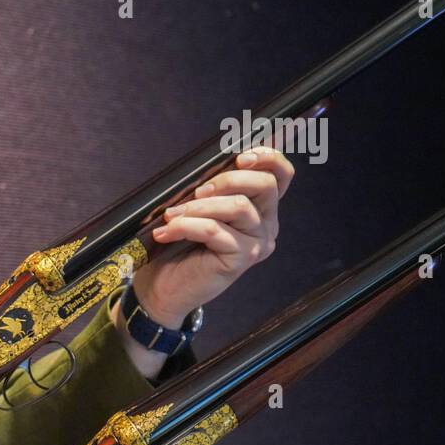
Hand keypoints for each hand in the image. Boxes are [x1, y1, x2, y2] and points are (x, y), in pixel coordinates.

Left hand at [134, 146, 294, 325]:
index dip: (268, 158)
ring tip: (170, 216)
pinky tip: (166, 233)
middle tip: (196, 191)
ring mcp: (257, 243)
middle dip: (228, 179)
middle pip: (265, 186)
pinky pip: (214, 230)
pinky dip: (185, 226)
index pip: (280, 176)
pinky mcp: (242, 259)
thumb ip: (210, 188)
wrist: (164, 288)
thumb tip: (207, 163)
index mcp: (260, 208)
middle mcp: (266, 225)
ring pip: (239, 207)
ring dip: (199, 206)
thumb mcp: (196, 209)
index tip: (240, 156)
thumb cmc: (178, 246)